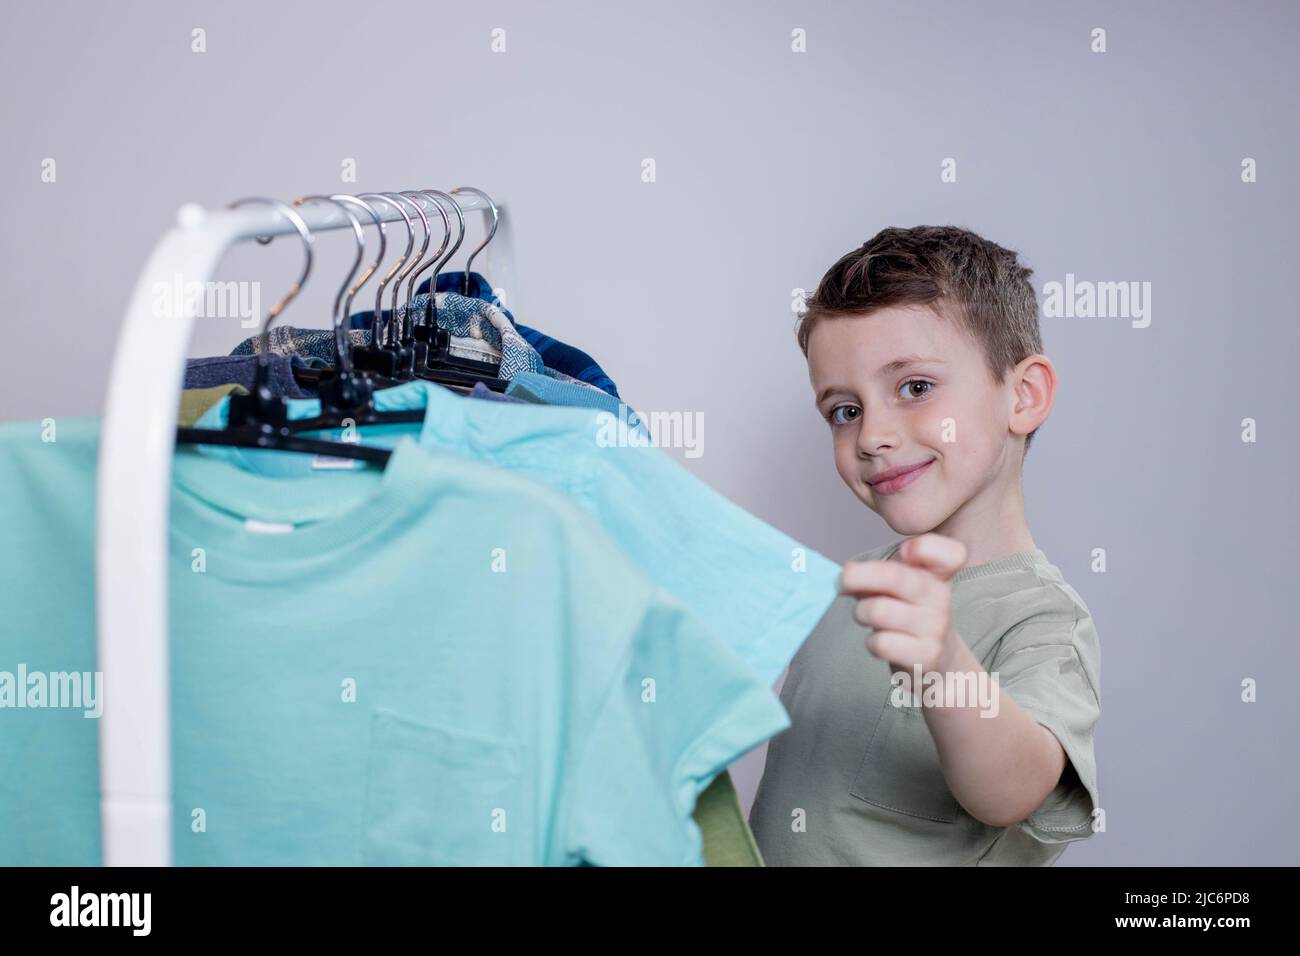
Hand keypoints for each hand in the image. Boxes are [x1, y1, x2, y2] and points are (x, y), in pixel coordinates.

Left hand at [841, 533, 967, 676]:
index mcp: (937, 574)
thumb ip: (882, 572)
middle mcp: (941, 597)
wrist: (939, 664)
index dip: (924, 548)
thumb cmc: (909, 615)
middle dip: (856, 577)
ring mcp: (935, 628)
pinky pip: (881, 643)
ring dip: (861, 613)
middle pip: (893, 576)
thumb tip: (848, 573)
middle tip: (842, 582)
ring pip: (878, 611)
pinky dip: (871, 642)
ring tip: (867, 616)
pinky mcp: (926, 656)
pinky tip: (880, 642)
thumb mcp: (903, 586)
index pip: (950, 552)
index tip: (905, 552)